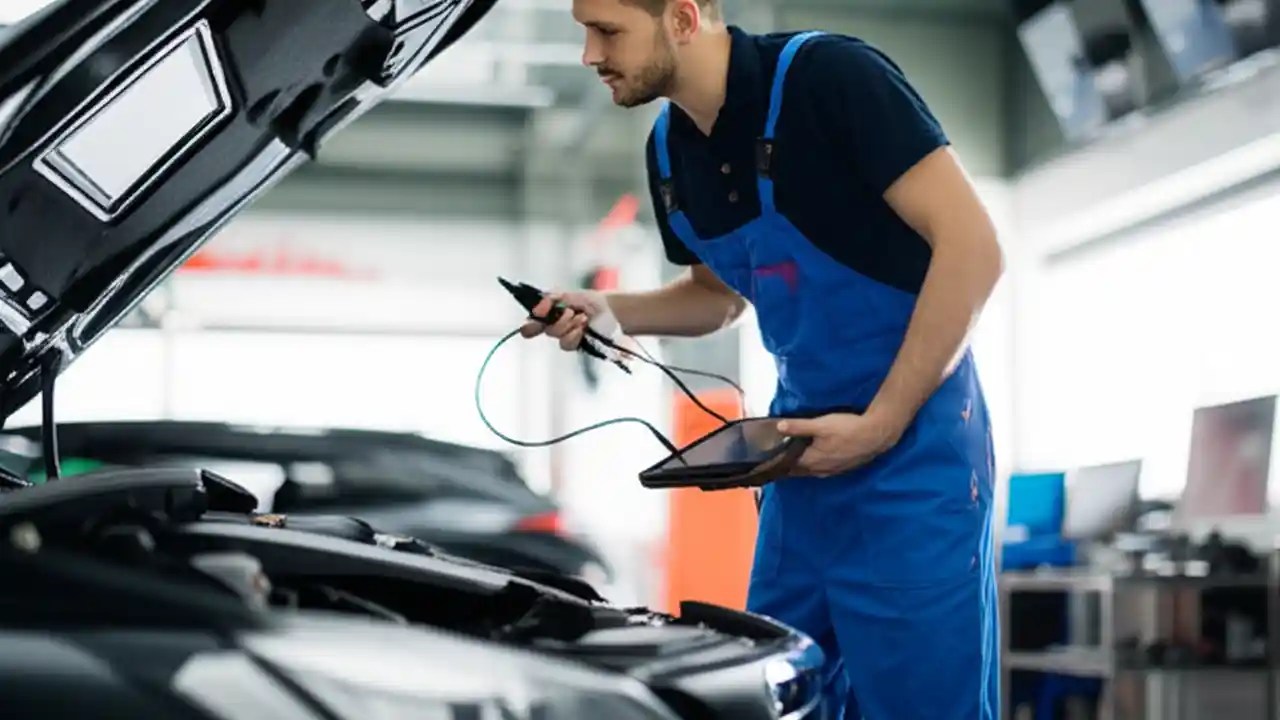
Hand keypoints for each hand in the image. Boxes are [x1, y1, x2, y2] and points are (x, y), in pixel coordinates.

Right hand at [519, 290, 618, 351]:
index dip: (530, 320)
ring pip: (554, 334)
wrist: (612, 313)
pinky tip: (583, 329)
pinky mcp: (573, 345)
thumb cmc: (592, 302)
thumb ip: (555, 298)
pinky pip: (565, 344)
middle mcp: (553, 324)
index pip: (532, 319)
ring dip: (568, 325)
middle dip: (557, 318)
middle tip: (571, 312)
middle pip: (542, 326)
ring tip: (583, 318)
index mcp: (550, 310)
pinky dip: (574, 335)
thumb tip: (540, 307)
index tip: (540, 313)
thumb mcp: (574, 295)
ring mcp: (563, 335)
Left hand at [776, 412, 903, 476]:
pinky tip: (815, 459)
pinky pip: (822, 469)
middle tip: (776, 459)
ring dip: (801, 466)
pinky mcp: (842, 467)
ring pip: (810, 470)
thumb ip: (799, 427)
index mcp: (811, 460)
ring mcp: (832, 470)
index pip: (787, 465)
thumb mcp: (821, 424)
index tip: (766, 460)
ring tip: (792, 459)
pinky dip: (814, 465)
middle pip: (798, 470)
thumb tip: (778, 427)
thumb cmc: (848, 429)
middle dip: (787, 465)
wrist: (876, 435)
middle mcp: (820, 469)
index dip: (777, 462)